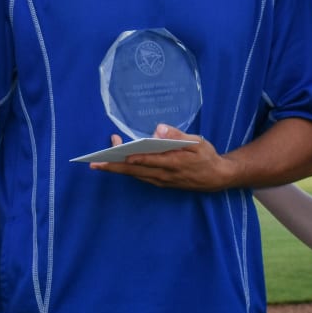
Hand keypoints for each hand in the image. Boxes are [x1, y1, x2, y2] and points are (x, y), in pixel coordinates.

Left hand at [89, 124, 233, 191]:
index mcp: (174, 162)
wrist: (217, 178)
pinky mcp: (161, 183)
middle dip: (114, 167)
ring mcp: (162, 181)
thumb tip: (158, 129)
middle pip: (135, 171)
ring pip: (135, 176)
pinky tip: (118, 163)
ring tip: (100, 160)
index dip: (133, 158)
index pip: (149, 161)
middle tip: (94, 164)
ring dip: (118, 169)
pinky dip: (128, 171)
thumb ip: (177, 135)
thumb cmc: (206, 156)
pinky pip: (140, 177)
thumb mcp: (197, 142)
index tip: (119, 154)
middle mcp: (165, 175)